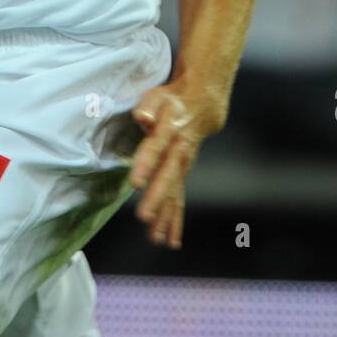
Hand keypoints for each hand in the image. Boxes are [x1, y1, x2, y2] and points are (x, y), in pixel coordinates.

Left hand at [129, 82, 223, 249]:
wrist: (202, 106)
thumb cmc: (171, 100)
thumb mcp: (158, 96)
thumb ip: (148, 106)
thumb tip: (142, 117)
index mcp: (168, 131)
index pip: (155, 149)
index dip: (146, 164)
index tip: (135, 182)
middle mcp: (178, 151)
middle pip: (166, 176)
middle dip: (156, 197)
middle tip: (144, 217)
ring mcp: (182, 166)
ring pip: (175, 193)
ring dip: (165, 216)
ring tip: (154, 239)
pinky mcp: (182, 175)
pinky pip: (180, 200)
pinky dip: (174, 220)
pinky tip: (170, 240)